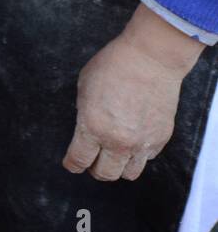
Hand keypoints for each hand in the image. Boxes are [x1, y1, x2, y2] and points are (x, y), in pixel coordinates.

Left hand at [63, 7, 202, 181]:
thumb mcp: (85, 85)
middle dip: (94, 169)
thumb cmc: (114, 65)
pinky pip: (148, 158)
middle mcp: (117, 141)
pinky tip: (134, 140)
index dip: (72, 164)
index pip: (78, 160)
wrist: (151, 57)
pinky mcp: (160, 138)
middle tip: (93, 159)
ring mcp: (141, 142)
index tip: (71, 163)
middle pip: (104, 174)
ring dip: (118, 166)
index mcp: (93, 127)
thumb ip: (83, 111)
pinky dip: (139, 154)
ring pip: (128, 174)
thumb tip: (86, 126)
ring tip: (114, 154)